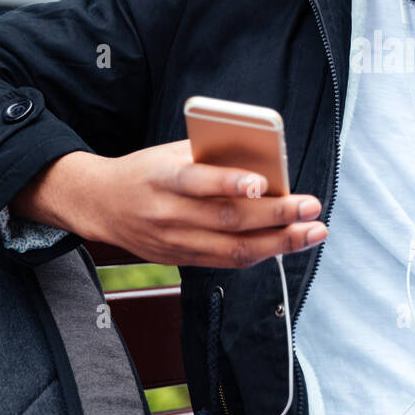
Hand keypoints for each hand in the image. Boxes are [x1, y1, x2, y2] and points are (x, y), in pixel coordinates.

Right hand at [10, 141, 325, 267]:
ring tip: (312, 231)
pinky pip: (227, 261)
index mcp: (163, 178)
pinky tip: (287, 243)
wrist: (101, 205)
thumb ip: (212, 157)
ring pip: (233, 249)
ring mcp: (176, 242)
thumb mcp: (171, 153)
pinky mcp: (182, 259)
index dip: (230, 184)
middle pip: (228, 219)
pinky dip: (261, 253)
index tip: (263, 184)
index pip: (198, 182)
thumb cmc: (147, 171)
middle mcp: (169, 214)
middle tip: (310, 207)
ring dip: (279, 243)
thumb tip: (265, 160)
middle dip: (276, 216)